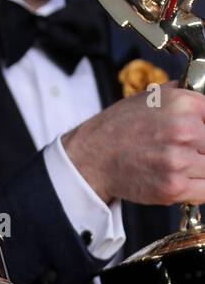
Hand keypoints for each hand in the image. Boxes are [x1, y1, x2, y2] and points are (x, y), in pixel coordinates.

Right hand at [63, 83, 204, 204]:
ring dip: (198, 168)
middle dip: (202, 149)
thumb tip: (203, 97)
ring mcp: (179, 161)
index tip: (198, 138)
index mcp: (183, 104)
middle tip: (186, 150)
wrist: (90, 157)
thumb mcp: (150, 97)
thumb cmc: (118, 127)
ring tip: (176, 164)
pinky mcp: (173, 187)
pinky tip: (182, 180)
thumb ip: (183, 96)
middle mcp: (184, 130)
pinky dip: (198, 187)